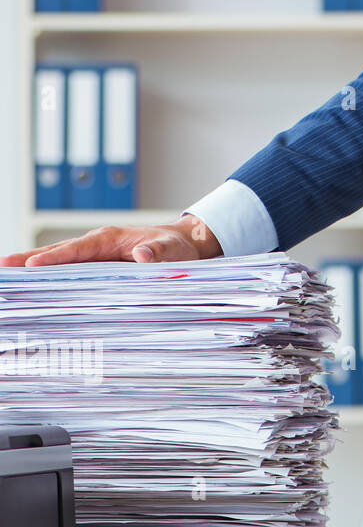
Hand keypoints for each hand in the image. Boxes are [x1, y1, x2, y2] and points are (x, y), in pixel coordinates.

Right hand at [0, 215, 223, 266]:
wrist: (181, 244)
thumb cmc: (176, 246)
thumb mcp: (173, 250)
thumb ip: (159, 252)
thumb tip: (143, 256)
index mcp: (110, 238)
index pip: (78, 248)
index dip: (56, 258)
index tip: (32, 265)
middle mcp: (96, 244)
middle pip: (58, 252)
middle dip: (29, 259)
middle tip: (3, 265)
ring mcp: (93, 255)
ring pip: (59, 261)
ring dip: (33, 267)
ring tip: (6, 274)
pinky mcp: (94, 265)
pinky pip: (68, 271)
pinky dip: (49, 276)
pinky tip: (32, 288)